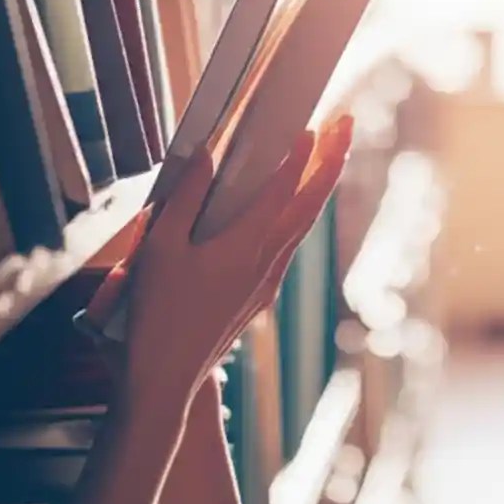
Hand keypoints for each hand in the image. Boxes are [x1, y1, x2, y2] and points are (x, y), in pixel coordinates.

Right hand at [97, 116, 352, 402]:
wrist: (166, 377)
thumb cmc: (156, 314)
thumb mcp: (160, 249)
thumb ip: (184, 197)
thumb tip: (204, 155)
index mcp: (245, 246)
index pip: (282, 190)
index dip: (300, 155)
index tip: (312, 125)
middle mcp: (267, 261)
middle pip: (311, 203)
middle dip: (333, 161)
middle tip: (347, 125)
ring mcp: (268, 279)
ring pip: (304, 224)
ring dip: (319, 186)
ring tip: (329, 155)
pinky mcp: (261, 292)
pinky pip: (289, 244)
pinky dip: (299, 214)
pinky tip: (294, 205)